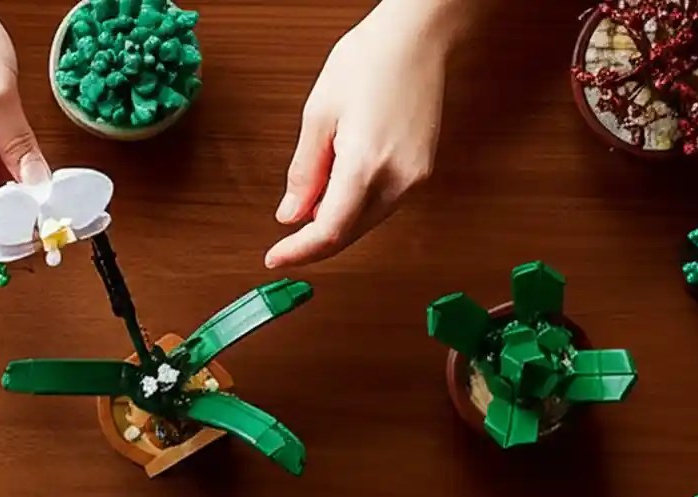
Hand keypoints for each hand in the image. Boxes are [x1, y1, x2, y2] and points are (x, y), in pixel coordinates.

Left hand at [267, 0, 468, 268]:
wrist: (417, 38)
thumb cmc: (369, 62)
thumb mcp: (319, 115)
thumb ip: (305, 172)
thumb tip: (290, 215)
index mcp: (367, 165)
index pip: (330, 231)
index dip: (300, 251)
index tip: (274, 258)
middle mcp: (399, 178)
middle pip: (350, 233)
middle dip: (314, 241)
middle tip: (283, 242)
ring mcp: (416, 177)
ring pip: (367, 222)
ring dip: (335, 224)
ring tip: (307, 206)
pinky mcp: (422, 171)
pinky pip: (383, 204)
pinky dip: (355, 208)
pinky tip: (336, 192)